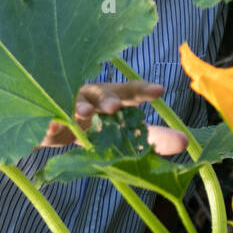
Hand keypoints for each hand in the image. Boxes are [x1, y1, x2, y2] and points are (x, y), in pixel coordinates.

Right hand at [39, 80, 187, 155]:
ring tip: (81, 114)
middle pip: (101, 93)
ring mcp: (66, 104)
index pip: (130, 92)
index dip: (143, 90)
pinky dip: (50, 124)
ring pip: (73, 103)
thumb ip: (154, 138)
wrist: (51, 125)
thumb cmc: (95, 125)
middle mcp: (92, 97)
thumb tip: (186, 143)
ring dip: (78, 107)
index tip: (158, 90)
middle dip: (108, 99)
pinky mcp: (46, 118)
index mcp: (113, 98)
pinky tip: (51, 128)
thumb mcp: (124, 131)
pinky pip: (48, 120)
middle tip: (114, 107)